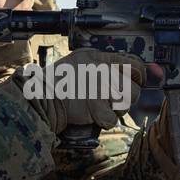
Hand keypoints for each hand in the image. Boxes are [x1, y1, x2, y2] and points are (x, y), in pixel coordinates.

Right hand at [15, 48, 145, 134]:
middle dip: (127, 98)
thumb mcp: (82, 61)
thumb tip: (132, 71)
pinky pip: (112, 119)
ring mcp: (101, 88)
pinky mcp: (96, 106)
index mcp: (100, 57)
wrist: (41, 97)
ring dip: (115, 110)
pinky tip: (91, 115)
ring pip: (126, 104)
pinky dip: (102, 122)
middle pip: (134, 89)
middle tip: (113, 101)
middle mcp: (103, 70)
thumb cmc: (59, 81)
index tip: (133, 84)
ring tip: (100, 107)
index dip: (138, 78)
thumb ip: (105, 63)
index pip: (135, 66)